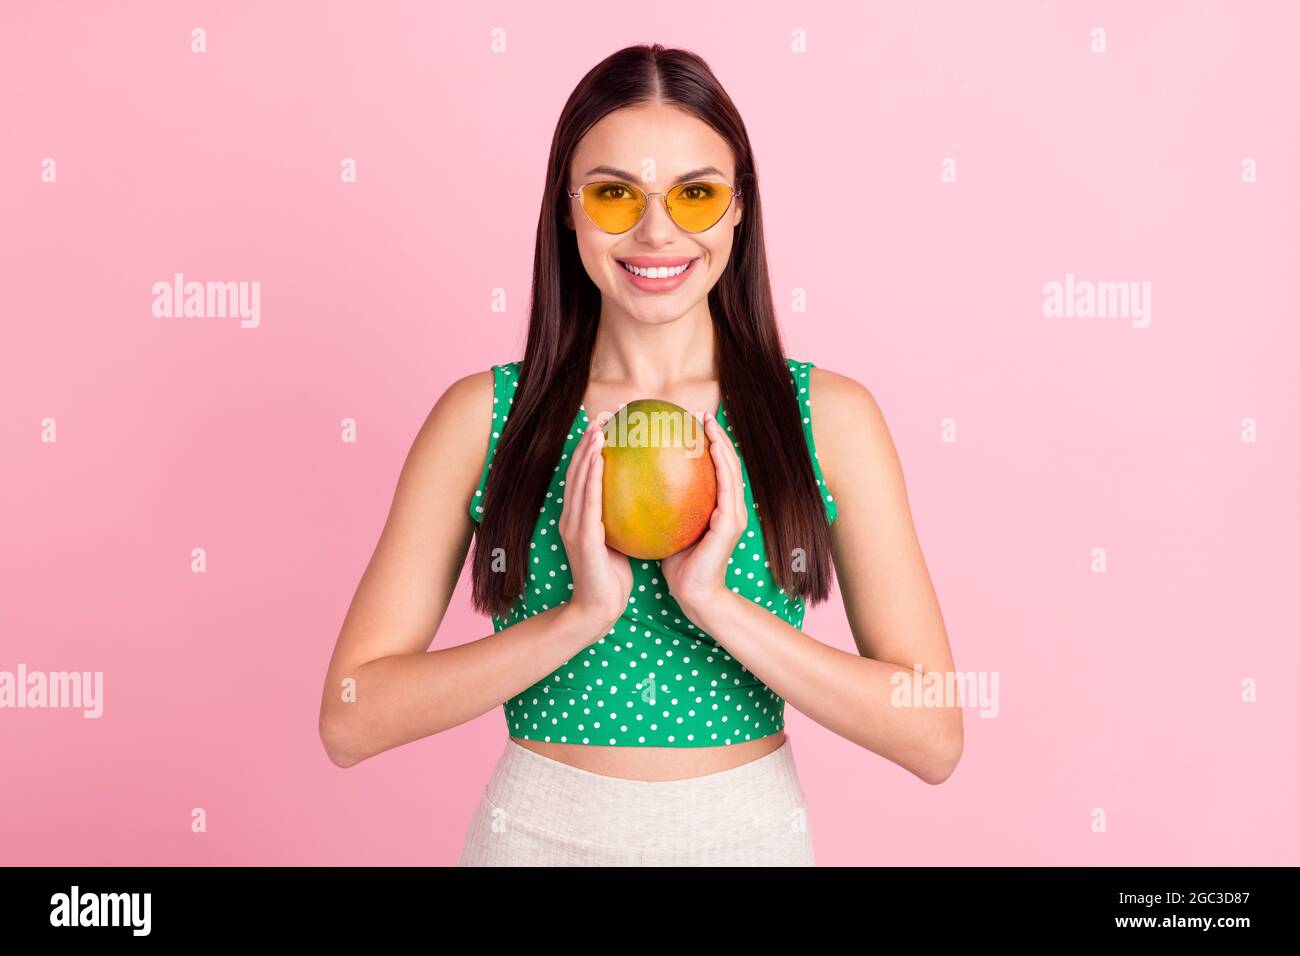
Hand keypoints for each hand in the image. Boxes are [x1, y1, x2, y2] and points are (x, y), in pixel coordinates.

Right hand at [558, 420, 633, 632]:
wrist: (598, 610)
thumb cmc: (612, 579)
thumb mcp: (620, 543)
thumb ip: (624, 521)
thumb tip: (648, 500)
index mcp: (580, 519)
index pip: (584, 478)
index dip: (590, 451)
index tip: (606, 427)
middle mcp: (572, 518)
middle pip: (577, 473)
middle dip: (586, 443)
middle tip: (602, 417)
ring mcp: (574, 527)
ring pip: (579, 482)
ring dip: (586, 453)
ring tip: (598, 429)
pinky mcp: (582, 538)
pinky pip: (588, 502)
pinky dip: (591, 478)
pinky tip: (599, 460)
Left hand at [661, 411, 747, 618]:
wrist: (693, 596)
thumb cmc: (678, 567)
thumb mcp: (671, 530)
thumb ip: (666, 507)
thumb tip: (640, 483)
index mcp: (719, 510)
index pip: (716, 471)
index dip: (708, 446)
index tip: (689, 425)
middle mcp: (731, 509)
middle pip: (728, 465)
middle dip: (718, 437)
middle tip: (700, 414)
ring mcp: (733, 516)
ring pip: (732, 471)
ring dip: (722, 445)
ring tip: (708, 424)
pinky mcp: (728, 524)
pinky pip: (725, 489)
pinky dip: (719, 466)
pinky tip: (706, 449)